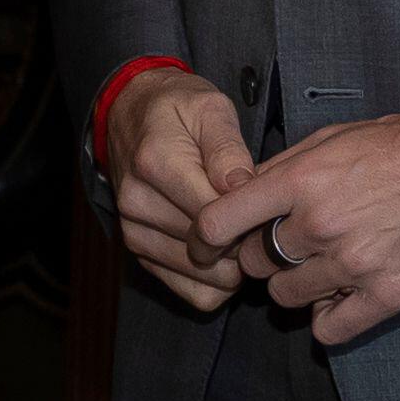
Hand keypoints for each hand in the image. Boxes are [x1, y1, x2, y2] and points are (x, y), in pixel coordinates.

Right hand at [103, 70, 255, 311]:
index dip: (252, 218)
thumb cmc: (178, 109)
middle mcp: (137, 202)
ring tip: (244, 233)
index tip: (269, 205)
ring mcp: (134, 231)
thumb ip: (227, 147)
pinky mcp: (139, 251)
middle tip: (262, 220)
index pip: (214, 216)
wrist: (130, 113)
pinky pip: (192, 292)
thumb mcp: (210, 108)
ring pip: (205, 278)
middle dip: (246, 241)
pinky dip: (217, 282)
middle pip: (211, 250)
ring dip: (233, 264)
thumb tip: (242, 186)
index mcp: (155, 163)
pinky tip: (227, 254)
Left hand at [196, 105, 399, 348]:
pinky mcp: (387, 296)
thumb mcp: (333, 137)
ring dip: (296, 284)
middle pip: (255, 262)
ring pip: (286, 296)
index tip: (208, 243)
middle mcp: (320, 224)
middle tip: (290, 243)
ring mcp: (353, 264)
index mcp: (301, 180)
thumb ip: (282, 168)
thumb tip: (239, 195)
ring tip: (323, 265)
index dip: (205, 236)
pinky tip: (340, 297)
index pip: (219, 222)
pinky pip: (329, 329)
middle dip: (264, 253)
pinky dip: (327, 317)